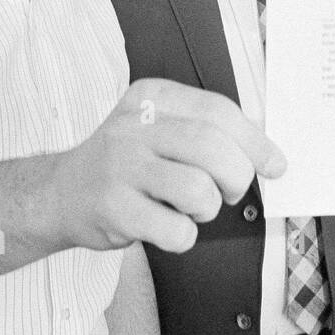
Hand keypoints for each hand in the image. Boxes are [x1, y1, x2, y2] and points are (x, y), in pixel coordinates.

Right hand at [65, 78, 284, 252]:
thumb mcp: (160, 129)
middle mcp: (133, 126)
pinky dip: (183, 237)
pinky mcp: (112, 208)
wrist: (60, 193)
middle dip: (236, 177)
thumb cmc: (125, 164)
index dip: (255, 143)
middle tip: (229, 192)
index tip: (275, 165)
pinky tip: (164, 225)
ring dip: (208, 209)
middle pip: (212, 147)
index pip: (218, 112)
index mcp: (152, 98)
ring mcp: (119, 166)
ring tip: (188, 208)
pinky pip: (176, 231)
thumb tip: (270, 157)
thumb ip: (210, 133)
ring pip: (199, 190)